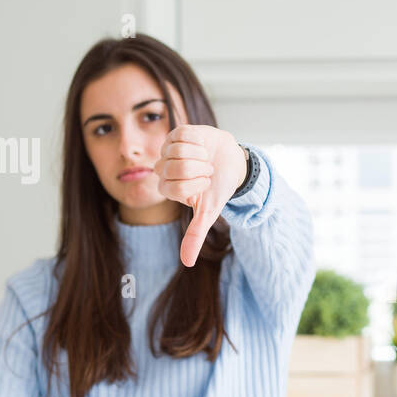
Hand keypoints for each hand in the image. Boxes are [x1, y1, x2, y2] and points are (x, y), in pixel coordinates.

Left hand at [153, 125, 247, 267]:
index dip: (195, 185)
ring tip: (206, 158)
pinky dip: (199, 141)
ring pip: (176, 150)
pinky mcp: (177, 133)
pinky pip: (182, 135)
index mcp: (168, 188)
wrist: (232, 163)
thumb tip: (187, 263)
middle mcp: (164, 169)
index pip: (173, 187)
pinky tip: (202, 145)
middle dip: (198, 169)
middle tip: (207, 170)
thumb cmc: (218, 188)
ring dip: (200, 155)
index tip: (205, 184)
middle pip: (174, 167)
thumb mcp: (208, 212)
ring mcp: (169, 150)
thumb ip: (195, 235)